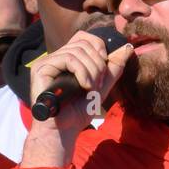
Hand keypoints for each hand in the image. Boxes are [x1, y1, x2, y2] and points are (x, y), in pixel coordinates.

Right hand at [21, 30, 132, 168]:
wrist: (63, 131)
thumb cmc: (77, 113)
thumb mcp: (101, 87)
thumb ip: (113, 68)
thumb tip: (127, 48)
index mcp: (67, 60)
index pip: (83, 37)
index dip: (98, 46)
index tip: (104, 66)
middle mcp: (56, 58)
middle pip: (83, 43)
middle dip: (98, 63)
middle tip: (97, 84)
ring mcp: (47, 62)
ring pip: (77, 51)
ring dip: (91, 70)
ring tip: (91, 88)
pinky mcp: (41, 69)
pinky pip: (68, 59)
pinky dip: (82, 72)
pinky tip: (84, 86)